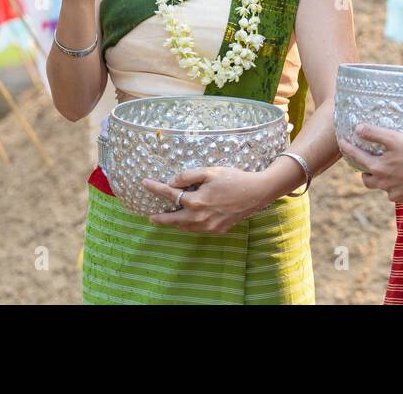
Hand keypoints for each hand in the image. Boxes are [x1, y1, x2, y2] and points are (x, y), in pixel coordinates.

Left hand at [144, 166, 273, 233]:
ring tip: (170, 218)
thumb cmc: (235, 179)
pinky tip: (190, 220)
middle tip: (151, 217)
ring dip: (175, 223)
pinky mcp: (218, 230)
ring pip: (185, 227)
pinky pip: (198, 229)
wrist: (258, 193)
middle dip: (160, 219)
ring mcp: (209, 226)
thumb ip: (188, 176)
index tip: (144, 183)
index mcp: (196, 202)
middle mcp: (199, 218)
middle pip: (172, 220)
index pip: (169, 195)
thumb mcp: (211, 171)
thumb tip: (171, 183)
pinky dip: (190, 225)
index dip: (155, 188)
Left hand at [339, 125, 402, 204]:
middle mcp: (382, 184)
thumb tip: (357, 129)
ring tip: (388, 172)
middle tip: (370, 163)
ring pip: (382, 188)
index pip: (357, 157)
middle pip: (366, 179)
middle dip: (365, 171)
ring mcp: (394, 193)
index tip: (342, 142)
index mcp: (377, 168)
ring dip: (381, 181)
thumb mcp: (395, 138)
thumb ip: (374, 133)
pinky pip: (396, 194)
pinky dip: (397, 188)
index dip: (348, 148)